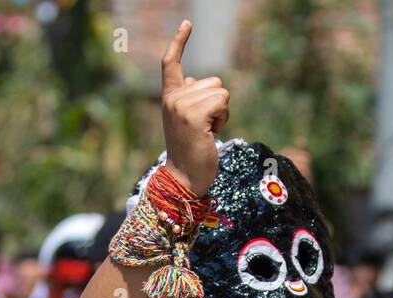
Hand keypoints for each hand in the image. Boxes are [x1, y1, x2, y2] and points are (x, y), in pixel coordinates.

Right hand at [160, 20, 229, 195]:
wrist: (184, 178)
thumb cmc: (191, 151)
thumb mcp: (188, 120)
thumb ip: (190, 98)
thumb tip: (193, 80)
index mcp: (169, 98)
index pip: (171, 63)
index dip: (179, 41)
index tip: (187, 23)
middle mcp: (172, 98)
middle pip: (213, 81)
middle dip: (217, 104)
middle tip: (204, 128)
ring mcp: (181, 106)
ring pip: (220, 92)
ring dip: (221, 113)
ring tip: (207, 131)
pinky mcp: (194, 115)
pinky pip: (222, 102)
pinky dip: (223, 118)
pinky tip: (211, 133)